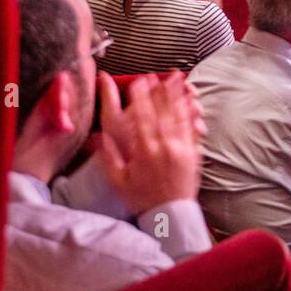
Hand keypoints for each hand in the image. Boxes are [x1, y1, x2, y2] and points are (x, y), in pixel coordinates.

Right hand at [97, 72, 203, 215]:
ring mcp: (182, 148)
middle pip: (161, 111)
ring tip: (177, 79)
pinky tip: (191, 102)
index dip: (139, 97)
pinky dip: (191, 113)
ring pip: (179, 116)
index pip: (141, 117)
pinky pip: (193, 129)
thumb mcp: (118, 181)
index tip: (137, 81)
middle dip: (158, 91)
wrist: (170, 216)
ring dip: (177, 96)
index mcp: (144, 150)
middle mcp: (164, 146)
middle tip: (156, 75)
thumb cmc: (142, 200)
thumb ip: (109, 157)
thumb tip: (97, 137)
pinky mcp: (193, 154)